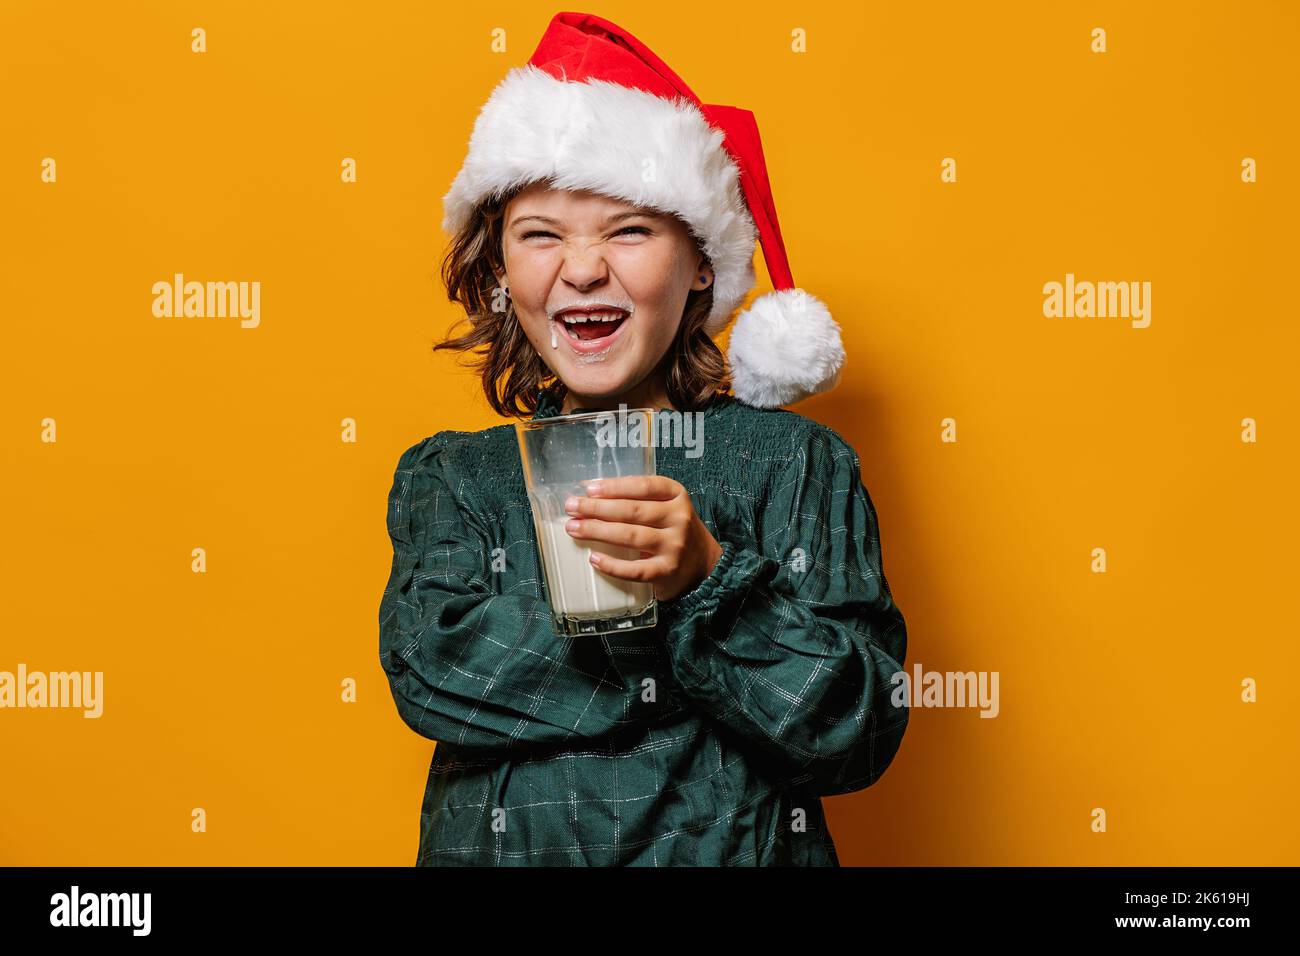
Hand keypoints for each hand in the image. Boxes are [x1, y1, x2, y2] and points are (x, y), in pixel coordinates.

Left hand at [563, 476, 722, 601]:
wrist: (705, 564)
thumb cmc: (675, 530)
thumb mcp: (668, 507)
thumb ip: (640, 500)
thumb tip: (591, 497)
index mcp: (676, 496)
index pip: (643, 486)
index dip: (614, 487)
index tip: (589, 488)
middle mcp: (678, 518)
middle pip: (632, 510)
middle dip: (597, 508)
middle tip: (572, 507)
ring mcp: (674, 546)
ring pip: (631, 536)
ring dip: (598, 531)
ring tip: (574, 528)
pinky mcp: (667, 571)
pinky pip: (635, 570)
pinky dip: (612, 565)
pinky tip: (593, 558)